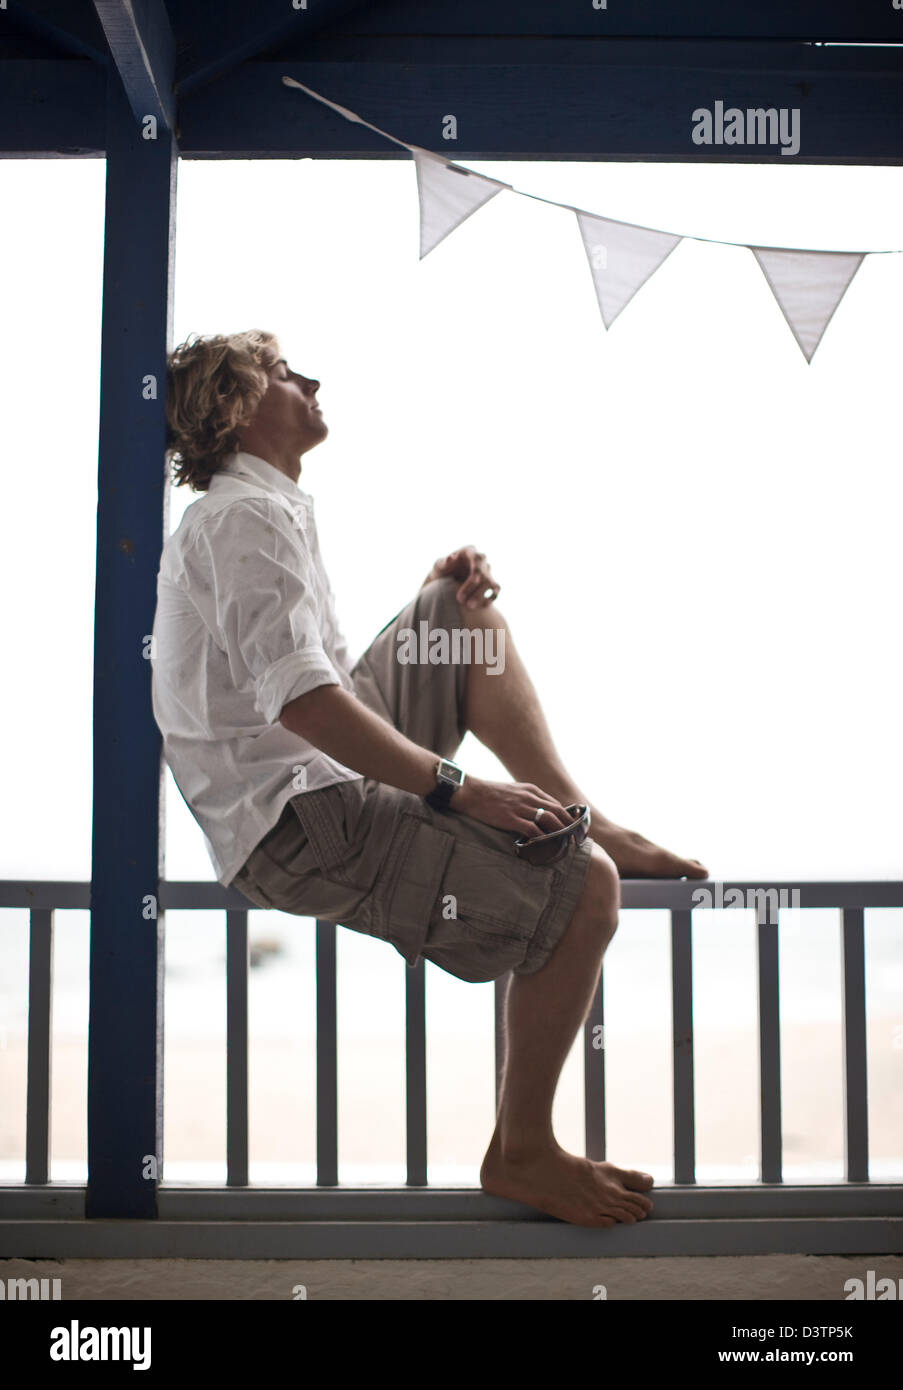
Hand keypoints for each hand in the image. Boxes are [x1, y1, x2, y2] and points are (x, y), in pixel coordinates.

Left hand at [421, 545, 499, 608]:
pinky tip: (481, 606)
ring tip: (469, 607)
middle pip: (483, 575)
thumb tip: (451, 558)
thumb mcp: (439, 565)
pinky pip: (495, 590)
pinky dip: (490, 598)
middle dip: (473, 590)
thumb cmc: (442, 570)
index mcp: (470, 551)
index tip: (459, 596)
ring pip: (490, 583)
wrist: (446, 579)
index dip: (470, 581)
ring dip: (481, 596)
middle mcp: (481, 559)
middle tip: (461, 602)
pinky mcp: (491, 581)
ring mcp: (487, 570)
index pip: (476, 562)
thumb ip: (443, 562)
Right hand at [451, 776, 576, 838]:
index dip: (566, 818)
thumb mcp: (513, 791)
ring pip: (548, 820)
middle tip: (575, 839)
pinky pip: (532, 829)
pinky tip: (546, 846)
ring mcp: (520, 807)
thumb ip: (527, 800)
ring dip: (560, 833)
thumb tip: (539, 815)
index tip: (572, 830)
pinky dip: (542, 838)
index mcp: (531, 790)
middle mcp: (529, 797)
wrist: (469, 792)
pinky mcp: (510, 818)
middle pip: (557, 811)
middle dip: (569, 826)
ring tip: (566, 845)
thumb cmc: (489, 793)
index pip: (555, 804)